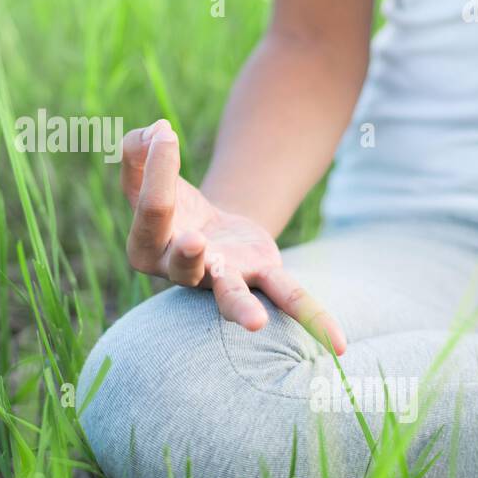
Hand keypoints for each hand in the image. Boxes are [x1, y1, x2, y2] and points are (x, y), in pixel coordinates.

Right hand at [121, 119, 346, 352]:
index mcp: (146, 246)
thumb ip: (138, 149)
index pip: (154, 209)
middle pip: (183, 261)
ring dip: (240, 307)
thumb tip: (155, 134)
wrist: (209, 228)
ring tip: (254, 323)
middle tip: (194, 240)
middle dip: (188, 253)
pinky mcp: (261, 274)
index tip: (167, 132)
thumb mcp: (148, 169)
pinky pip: (288, 297)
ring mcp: (223, 278)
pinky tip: (339, 344)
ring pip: (230, 296)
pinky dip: (314, 318)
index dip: (160, 167)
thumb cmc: (171, 200)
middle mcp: (181, 271)